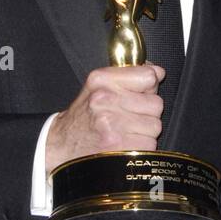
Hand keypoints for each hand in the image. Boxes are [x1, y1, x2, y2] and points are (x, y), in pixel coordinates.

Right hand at [46, 64, 164, 173]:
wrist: (62, 144)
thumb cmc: (85, 115)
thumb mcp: (99, 86)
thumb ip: (130, 76)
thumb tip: (158, 72)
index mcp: (102, 80)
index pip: (148, 77)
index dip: (148, 88)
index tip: (140, 94)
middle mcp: (105, 99)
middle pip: (156, 104)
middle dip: (147, 113)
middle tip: (128, 117)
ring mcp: (112, 124)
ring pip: (155, 126)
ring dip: (145, 132)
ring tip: (126, 131)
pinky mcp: (118, 147)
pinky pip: (149, 145)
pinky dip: (141, 147)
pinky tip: (125, 144)